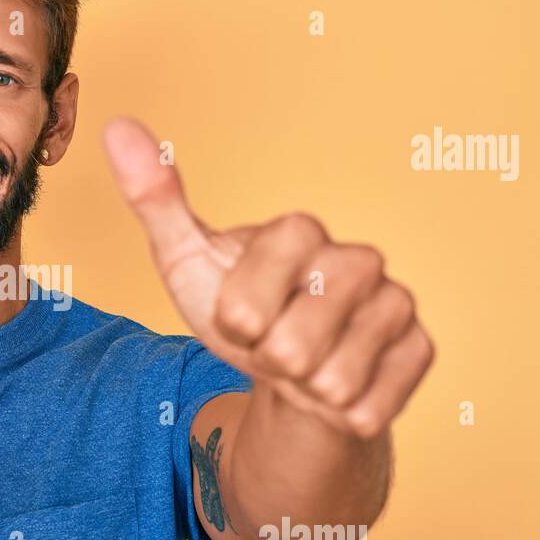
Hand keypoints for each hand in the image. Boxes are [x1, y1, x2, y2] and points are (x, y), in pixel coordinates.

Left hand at [102, 117, 433, 438]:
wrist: (289, 369)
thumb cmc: (238, 310)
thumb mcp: (186, 260)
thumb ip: (154, 198)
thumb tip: (117, 126)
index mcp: (300, 230)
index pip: (245, 309)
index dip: (233, 325)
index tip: (240, 313)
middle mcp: (360, 259)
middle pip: (291, 351)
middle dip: (270, 362)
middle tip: (275, 343)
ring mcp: (398, 305)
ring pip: (333, 385)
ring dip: (306, 389)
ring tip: (307, 362)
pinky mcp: (422, 352)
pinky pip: (369, 410)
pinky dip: (341, 413)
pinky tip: (343, 382)